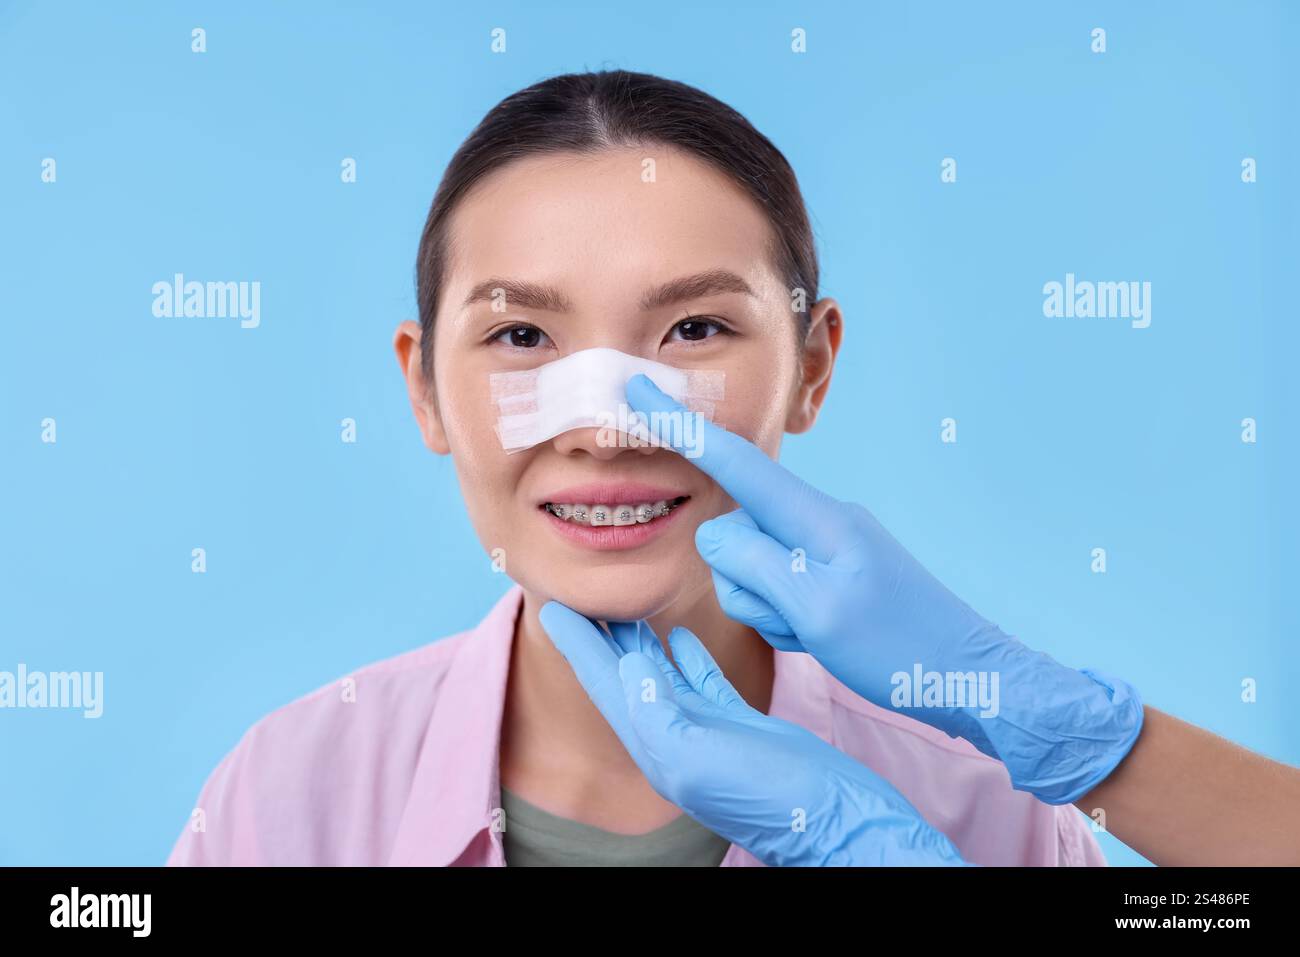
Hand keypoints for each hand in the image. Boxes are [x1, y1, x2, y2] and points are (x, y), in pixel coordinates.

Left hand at [539, 601, 967, 866]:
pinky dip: (687, 656)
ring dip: (637, 641)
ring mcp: (707, 731)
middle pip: (623, 676)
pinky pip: (702, 682)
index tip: (551, 604)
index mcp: (656, 745)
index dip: (577, 645)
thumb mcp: (704, 758)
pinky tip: (681, 634)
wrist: (840, 823)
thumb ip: (659, 714)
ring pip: (660, 675)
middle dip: (599, 637)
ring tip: (619, 606)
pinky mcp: (740, 724)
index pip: (605, 684)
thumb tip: (629, 663)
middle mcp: (673, 737)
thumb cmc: (774, 799)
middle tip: (579, 593)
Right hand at [625, 373, 1143, 804]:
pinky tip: (820, 638)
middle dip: (742, 579)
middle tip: (795, 620)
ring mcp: (826, 548)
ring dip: (766, 607)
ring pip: (751, 566)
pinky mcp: (830, 574)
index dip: (680, 427)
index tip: (638, 387)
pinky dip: (784, 617)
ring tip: (813, 633)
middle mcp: (819, 521)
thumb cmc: (901, 650)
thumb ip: (754, 565)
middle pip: (736, 530)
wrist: (972, 679)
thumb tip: (717, 537)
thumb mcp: (816, 612)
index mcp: (818, 518)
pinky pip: (777, 586)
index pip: (735, 462)